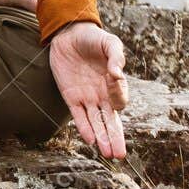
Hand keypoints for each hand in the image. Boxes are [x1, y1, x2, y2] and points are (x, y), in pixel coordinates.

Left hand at [48, 21, 128, 159]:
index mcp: (114, 85)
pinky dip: (84, 127)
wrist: (68, 34)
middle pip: (110, 121)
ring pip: (96, 122)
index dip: (119, 97)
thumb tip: (117, 74)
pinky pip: (78, 115)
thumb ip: (116, 56)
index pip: (120, 102)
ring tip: (107, 153)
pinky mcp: (70, 96)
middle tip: (120, 155)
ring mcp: (86, 97)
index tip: (114, 83)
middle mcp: (102, 95)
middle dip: (115, 138)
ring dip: (102, 138)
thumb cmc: (93, 38)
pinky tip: (90, 139)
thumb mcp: (109, 42)